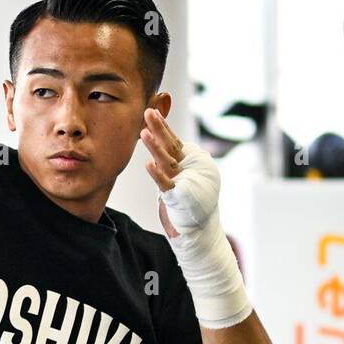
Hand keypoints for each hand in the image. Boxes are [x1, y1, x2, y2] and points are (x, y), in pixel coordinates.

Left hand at [141, 108, 185, 236]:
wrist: (200, 232)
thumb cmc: (190, 206)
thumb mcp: (180, 179)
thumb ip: (172, 166)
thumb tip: (158, 154)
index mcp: (190, 161)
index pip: (174, 140)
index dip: (163, 126)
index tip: (152, 110)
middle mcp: (190, 168)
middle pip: (171, 145)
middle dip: (159, 128)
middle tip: (147, 111)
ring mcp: (185, 181)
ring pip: (168, 160)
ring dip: (155, 147)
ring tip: (143, 133)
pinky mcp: (178, 197)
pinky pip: (166, 184)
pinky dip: (157, 174)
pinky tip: (148, 164)